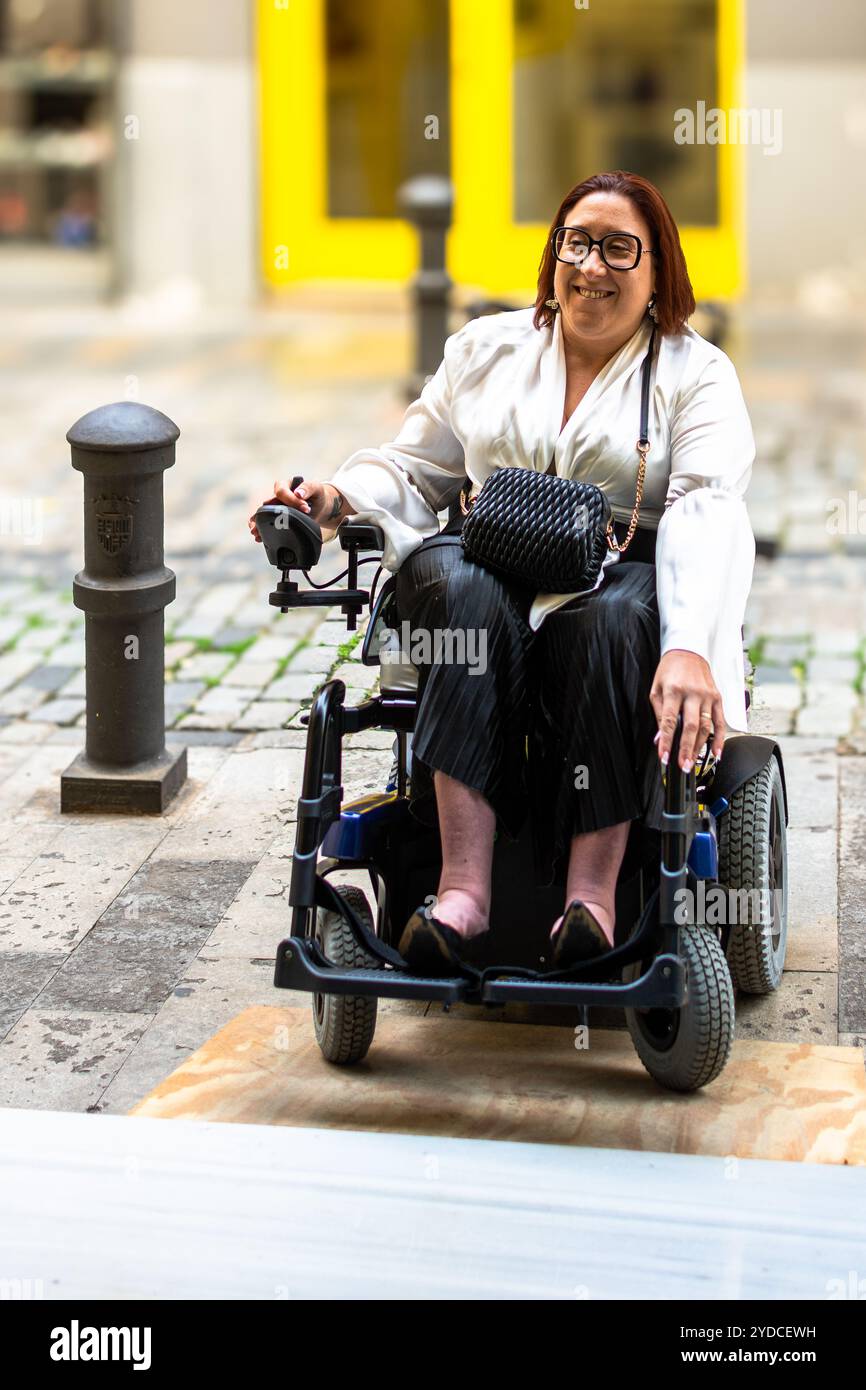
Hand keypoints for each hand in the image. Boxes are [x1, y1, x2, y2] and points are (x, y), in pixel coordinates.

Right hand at [248, 479, 336, 541]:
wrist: (320, 507)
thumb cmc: (317, 495)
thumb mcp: (316, 488)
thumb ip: (308, 488)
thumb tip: (298, 493)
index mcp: (284, 486)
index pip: (281, 492)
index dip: (291, 500)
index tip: (305, 508)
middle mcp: (277, 498)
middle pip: (268, 504)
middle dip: (267, 514)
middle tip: (267, 522)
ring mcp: (276, 509)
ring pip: (263, 515)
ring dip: (259, 523)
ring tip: (255, 532)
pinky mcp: (277, 519)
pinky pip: (267, 524)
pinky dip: (262, 530)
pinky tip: (258, 537)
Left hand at [650, 649, 724, 772]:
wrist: (688, 651)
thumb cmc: (669, 671)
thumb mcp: (656, 689)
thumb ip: (658, 713)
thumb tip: (659, 738)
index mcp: (673, 690)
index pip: (669, 721)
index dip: (666, 741)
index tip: (664, 757)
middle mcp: (692, 693)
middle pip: (690, 726)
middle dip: (686, 749)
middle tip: (683, 766)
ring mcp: (707, 696)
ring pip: (706, 727)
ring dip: (700, 748)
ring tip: (693, 763)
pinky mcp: (718, 698)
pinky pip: (720, 722)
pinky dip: (720, 739)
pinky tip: (716, 753)